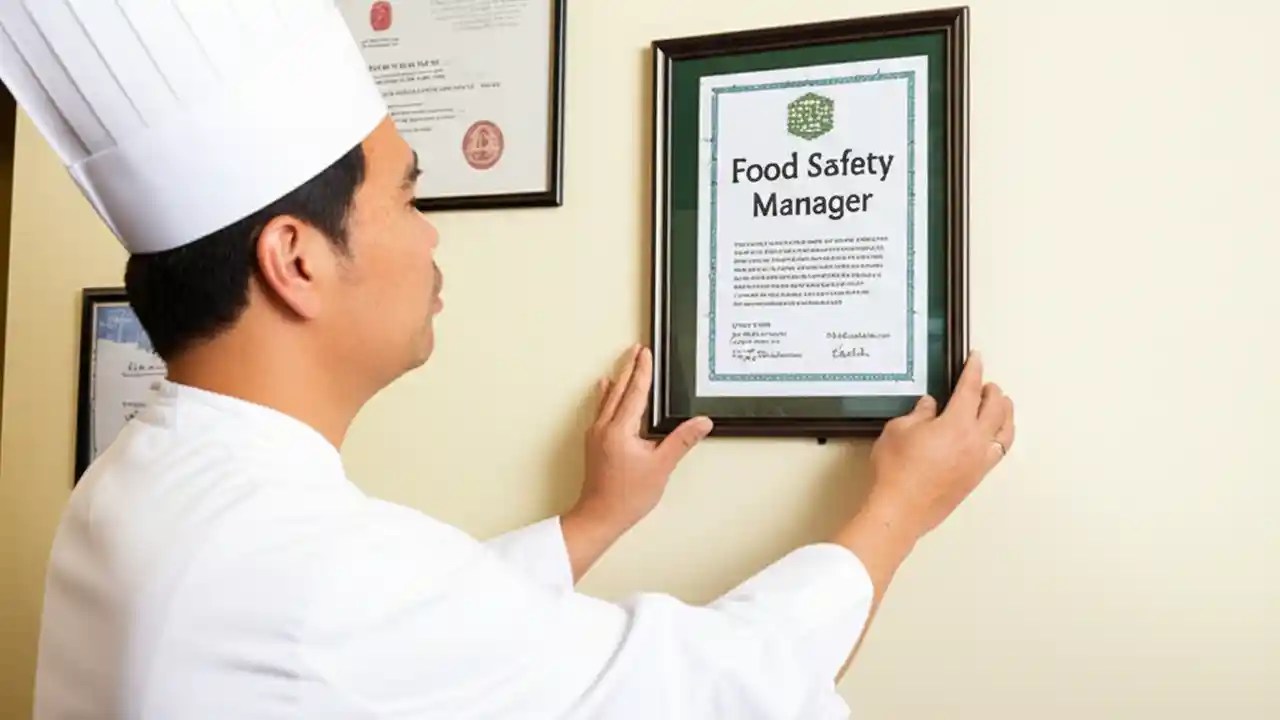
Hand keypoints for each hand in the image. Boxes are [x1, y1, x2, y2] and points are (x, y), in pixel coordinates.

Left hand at [574, 345, 713, 532]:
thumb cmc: (626, 496)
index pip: (635, 392)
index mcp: (620, 430)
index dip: (643, 371)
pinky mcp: (594, 443)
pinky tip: (605, 392)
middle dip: (628, 368)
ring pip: (608, 399)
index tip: (646, 354)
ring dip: (618, 380)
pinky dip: (607, 396)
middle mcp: (604, 428)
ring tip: (623, 365)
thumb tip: (701, 422)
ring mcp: (596, 435)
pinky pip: (600, 410)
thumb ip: (681, 441)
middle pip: (618, 389)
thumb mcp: (661, 467)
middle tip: (635, 350)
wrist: (599, 516)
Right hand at [864, 351, 1015, 539]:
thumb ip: (918, 413)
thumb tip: (930, 406)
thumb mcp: (898, 430)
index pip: (970, 389)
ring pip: (1005, 432)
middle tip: (986, 383)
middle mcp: (975, 441)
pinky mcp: (976, 478)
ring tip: (1001, 405)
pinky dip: (1002, 436)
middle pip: (995, 408)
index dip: (974, 370)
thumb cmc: (896, 469)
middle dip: (992, 391)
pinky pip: (999, 452)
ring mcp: (979, 461)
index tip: (976, 358)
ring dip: (1005, 414)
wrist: (901, 509)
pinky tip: (995, 436)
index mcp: (956, 424)